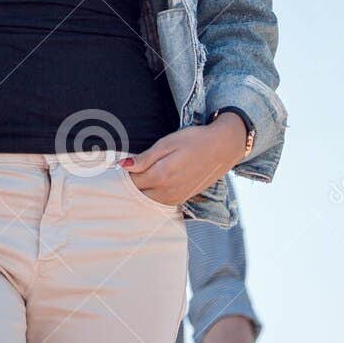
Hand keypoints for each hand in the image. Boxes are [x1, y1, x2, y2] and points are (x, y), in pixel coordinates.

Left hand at [123, 115, 248, 206]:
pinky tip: (155, 180)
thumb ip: (144, 158)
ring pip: (147, 199)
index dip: (123, 172)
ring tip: (144, 172)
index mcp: (161, 176)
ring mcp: (176, 198)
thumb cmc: (194, 140)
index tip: (119, 164)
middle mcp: (168, 192)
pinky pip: (159, 201)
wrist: (224, 147)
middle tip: (131, 168)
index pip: (130, 181)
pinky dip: (152, 193)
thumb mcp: (167, 143)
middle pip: (137, 193)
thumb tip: (122, 166)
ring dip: (141, 189)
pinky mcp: (182, 199)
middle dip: (130, 182)